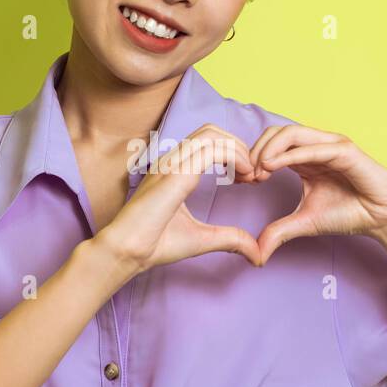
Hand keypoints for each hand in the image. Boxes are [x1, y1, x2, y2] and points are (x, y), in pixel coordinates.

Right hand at [95, 123, 262, 272]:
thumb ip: (231, 239)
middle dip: (239, 146)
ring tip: (250, 175)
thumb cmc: (155, 244)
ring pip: (212, 134)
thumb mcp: (204, 238)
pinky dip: (235, 157)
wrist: (128, 252)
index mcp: (174, 168)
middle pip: (211, 131)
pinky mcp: (175, 173)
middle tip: (253, 174)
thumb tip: (257, 255)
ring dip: (238, 149)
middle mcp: (171, 160)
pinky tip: (243, 178)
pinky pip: (211, 150)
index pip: (207, 141)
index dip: (233, 153)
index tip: (248, 179)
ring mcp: (171, 163)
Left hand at [247, 124, 386, 262]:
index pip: (270, 144)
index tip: (241, 181)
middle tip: (247, 177)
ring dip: (269, 150)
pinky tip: (273, 167)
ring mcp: (330, 145)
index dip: (252, 159)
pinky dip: (290, 155)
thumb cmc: (348, 213)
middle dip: (255, 152)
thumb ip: (278, 232)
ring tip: (258, 173)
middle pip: (276, 133)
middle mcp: (315, 146)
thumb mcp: (304, 223)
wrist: (382, 218)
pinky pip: (313, 148)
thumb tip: (255, 254)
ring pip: (291, 134)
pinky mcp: (345, 151)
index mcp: (304, 157)